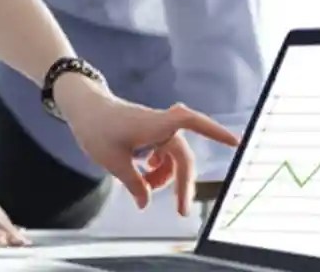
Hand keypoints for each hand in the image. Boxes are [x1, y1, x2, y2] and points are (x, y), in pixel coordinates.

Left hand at [55, 75, 238, 215]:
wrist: (83, 108)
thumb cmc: (97, 128)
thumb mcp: (113, 162)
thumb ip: (134, 184)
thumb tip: (145, 203)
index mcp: (156, 125)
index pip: (191, 122)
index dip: (215, 131)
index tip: (236, 142)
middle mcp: (161, 126)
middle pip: (182, 158)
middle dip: (183, 185)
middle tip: (182, 213)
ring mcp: (157, 130)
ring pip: (172, 160)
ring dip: (163, 178)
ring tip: (144, 189)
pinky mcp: (151, 134)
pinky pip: (163, 156)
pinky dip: (156, 170)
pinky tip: (144, 175)